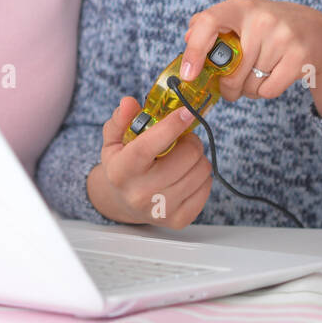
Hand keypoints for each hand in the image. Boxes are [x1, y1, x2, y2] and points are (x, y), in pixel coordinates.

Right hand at [87, 96, 212, 227]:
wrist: (124, 202)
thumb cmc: (123, 166)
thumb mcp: (114, 140)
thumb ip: (121, 119)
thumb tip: (129, 103)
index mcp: (121, 171)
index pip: (147, 147)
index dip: (171, 127)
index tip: (187, 111)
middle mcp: (140, 194)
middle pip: (186, 157)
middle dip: (190, 141)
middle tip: (183, 140)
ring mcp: (161, 210)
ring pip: (201, 171)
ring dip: (198, 158)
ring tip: (183, 157)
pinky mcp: (178, 220)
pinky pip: (207, 188)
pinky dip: (202, 177)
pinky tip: (187, 174)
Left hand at [178, 0, 321, 115]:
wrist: (316, 30)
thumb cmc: (269, 28)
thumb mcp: (242, 17)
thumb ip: (212, 25)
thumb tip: (187, 39)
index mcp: (241, 7)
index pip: (208, 23)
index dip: (194, 50)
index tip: (189, 74)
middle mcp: (261, 19)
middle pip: (231, 71)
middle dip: (228, 86)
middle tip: (231, 86)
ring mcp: (282, 37)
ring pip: (250, 85)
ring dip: (249, 90)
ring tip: (258, 75)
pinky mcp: (299, 56)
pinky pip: (268, 91)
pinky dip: (266, 92)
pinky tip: (273, 77)